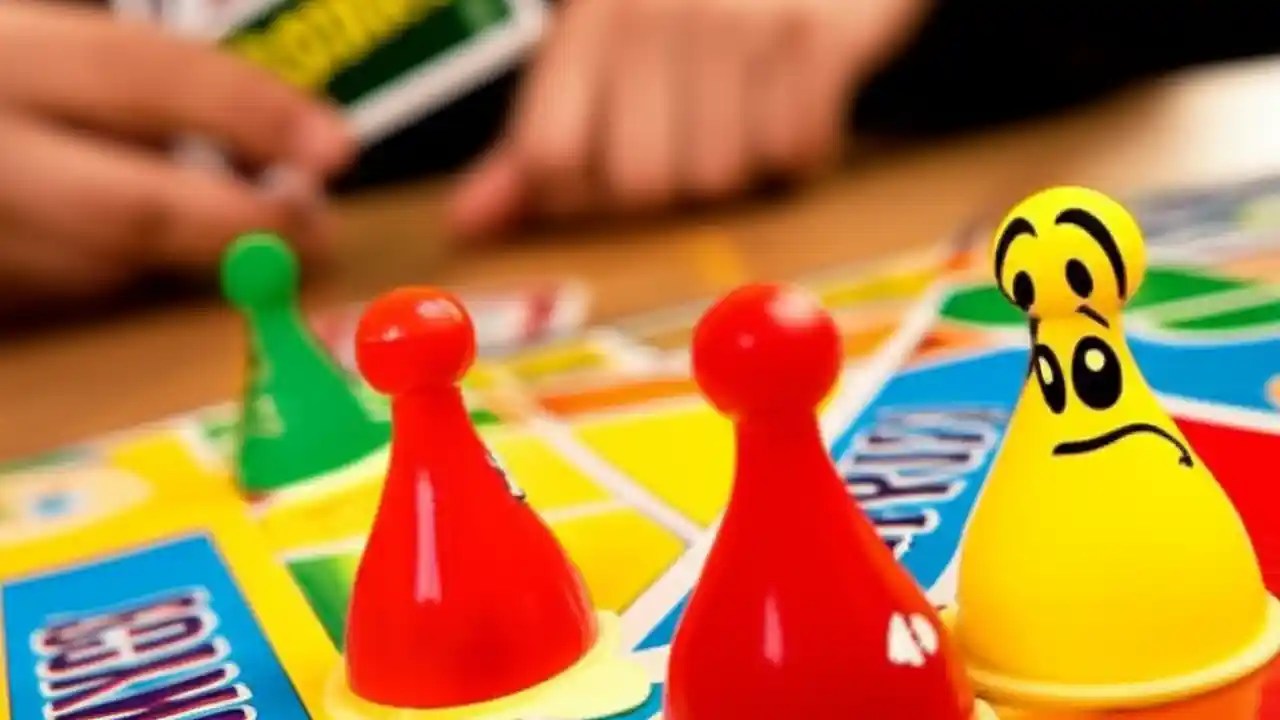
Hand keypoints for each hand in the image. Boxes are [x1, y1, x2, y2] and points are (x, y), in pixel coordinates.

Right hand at [0, 2, 354, 307]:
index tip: (336, 144)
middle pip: (132, 211)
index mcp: (2, 49)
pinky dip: (98, 269)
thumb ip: (117, 59)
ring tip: (224, 220)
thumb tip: (266, 115)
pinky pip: (49, 291)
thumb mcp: (36, 26)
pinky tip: (102, 234)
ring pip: (93, 267)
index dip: (254, 113)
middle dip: (243, 227)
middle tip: (314, 224)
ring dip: (173, 253)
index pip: (147, 78)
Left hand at [449, 0, 927, 237]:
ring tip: (742, 107)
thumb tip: (469, 224)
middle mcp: (658, 14)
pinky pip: (793, 153)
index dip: (574, 190)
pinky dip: (796, 145)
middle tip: (685, 135)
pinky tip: (787, 97)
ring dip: (734, 164)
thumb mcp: (600, 46)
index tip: (600, 173)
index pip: (551, 155)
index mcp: (593, 16)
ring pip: (719, 181)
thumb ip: (534, 142)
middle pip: (639, 186)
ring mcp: (740, 25)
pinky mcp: (814, 40)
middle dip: (664, 182)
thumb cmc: (692, 3)